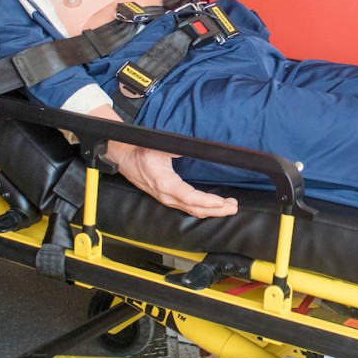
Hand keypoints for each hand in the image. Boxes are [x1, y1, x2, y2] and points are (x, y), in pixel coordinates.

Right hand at [105, 139, 239, 217]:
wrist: (124, 157)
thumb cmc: (141, 151)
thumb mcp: (159, 146)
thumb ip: (177, 148)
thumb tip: (195, 147)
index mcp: (165, 183)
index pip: (189, 198)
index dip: (207, 201)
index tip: (222, 202)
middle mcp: (167, 196)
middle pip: (194, 209)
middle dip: (216, 210)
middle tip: (233, 207)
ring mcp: (167, 199)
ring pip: (192, 210)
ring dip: (212, 211)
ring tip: (229, 207)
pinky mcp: (168, 198)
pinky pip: (188, 208)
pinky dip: (203, 210)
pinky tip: (213, 208)